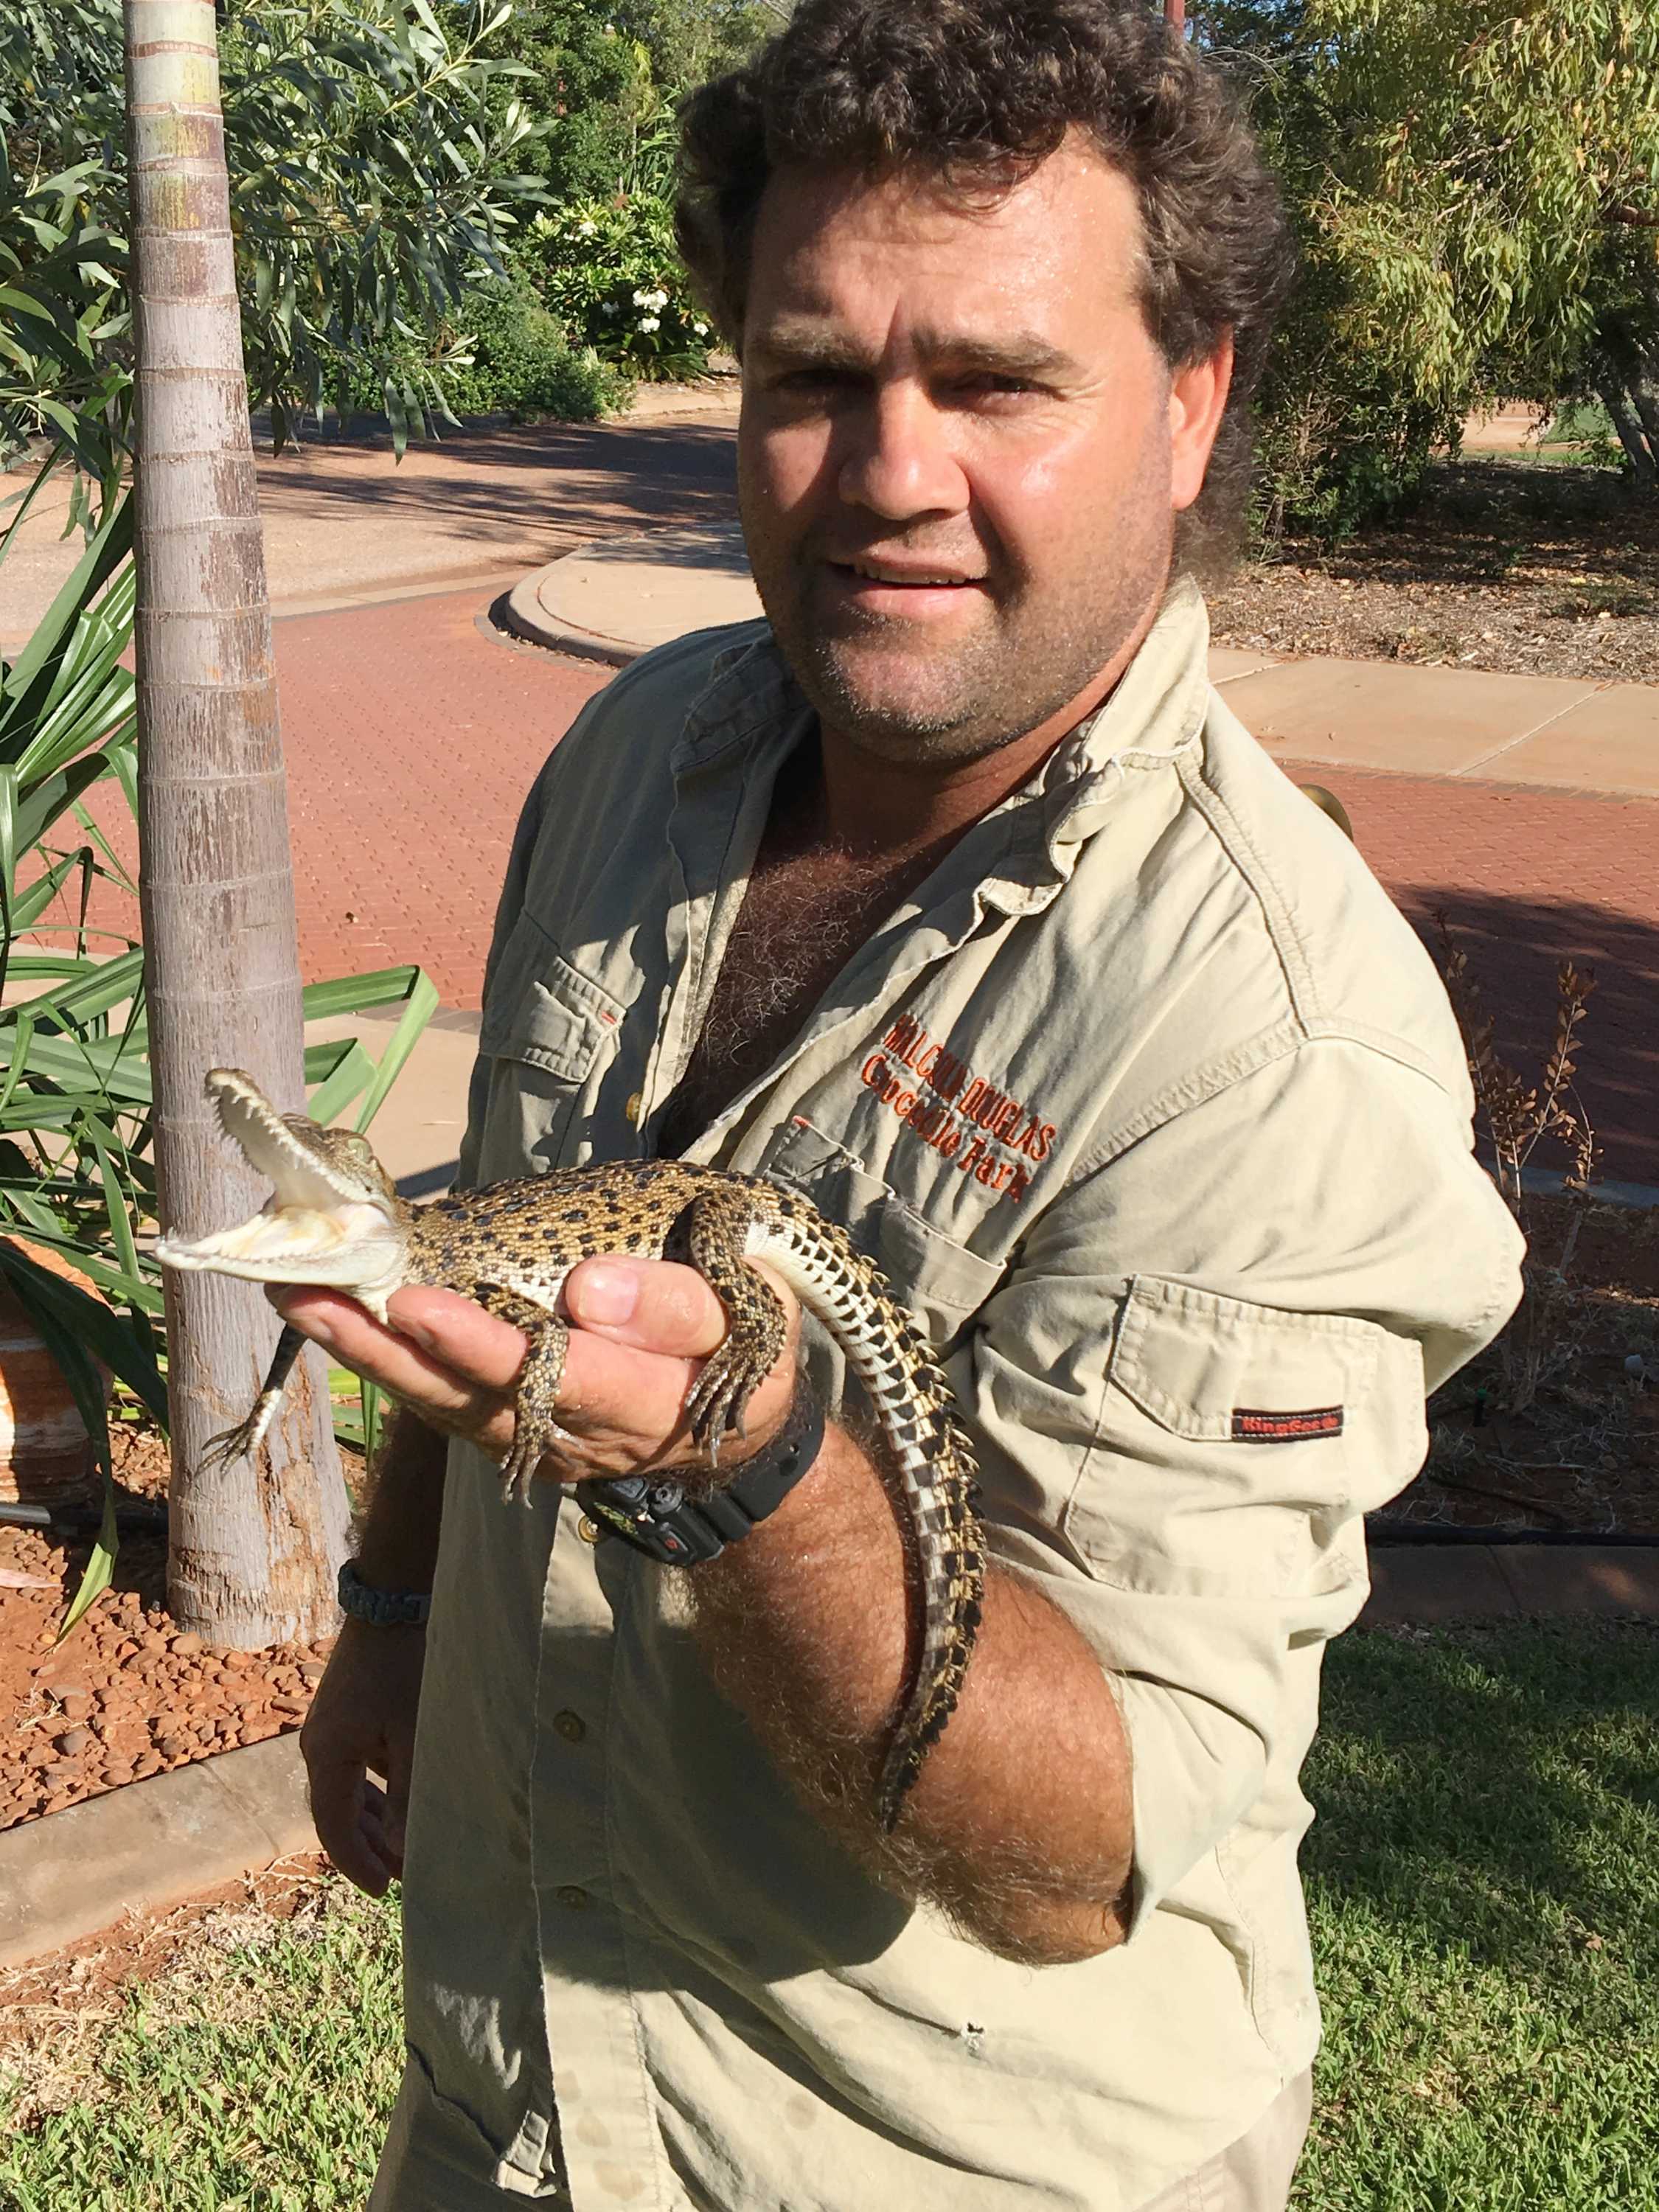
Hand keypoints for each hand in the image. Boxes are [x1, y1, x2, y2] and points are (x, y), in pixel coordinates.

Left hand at [268, 1256, 799, 1481]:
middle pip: (472, 1400)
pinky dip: (385, 1363)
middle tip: (315, 1298)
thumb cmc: (743, 1348)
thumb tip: (590, 1290)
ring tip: (296, 1299)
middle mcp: (579, 1438)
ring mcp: (540, 1444)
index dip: (486, 1346)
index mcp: (647, 1401)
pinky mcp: (513, 1434)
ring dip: (366, 1356)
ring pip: (443, 1406)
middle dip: (389, 1352)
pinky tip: (333, 1321)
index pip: (560, 1374)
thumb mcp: (751, 1318)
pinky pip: (442, 1404)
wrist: (738, 1430)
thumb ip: (678, 1308)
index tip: (418, 1307)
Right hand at [300, 1614, 425, 1895]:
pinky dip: (380, 1792)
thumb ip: (409, 1795)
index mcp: (326, 1754)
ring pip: (350, 1792)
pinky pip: (359, 1768)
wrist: (395, 1598)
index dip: (358, 1863)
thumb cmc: (406, 1665)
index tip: (385, 1891)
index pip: (333, 1826)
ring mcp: (334, 1729)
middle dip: (371, 1848)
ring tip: (408, 1851)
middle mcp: (320, 1745)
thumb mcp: (414, 1734)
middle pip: (339, 1813)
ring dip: (377, 1822)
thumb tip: (405, 1852)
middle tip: (405, 1878)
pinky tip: (406, 1805)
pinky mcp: (351, 1715)